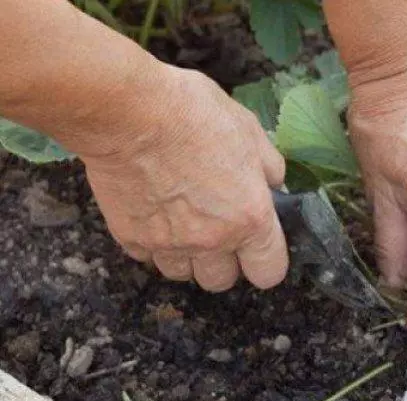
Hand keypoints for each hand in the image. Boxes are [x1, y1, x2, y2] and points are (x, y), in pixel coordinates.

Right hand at [80, 66, 288, 291]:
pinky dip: (152, 242)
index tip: (259, 248)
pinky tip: (153, 213)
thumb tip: (274, 184)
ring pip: (182, 274)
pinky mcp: (131, 237)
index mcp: (250, 218)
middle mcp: (212, 241)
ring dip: (186, 256)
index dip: (266, 262)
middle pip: (221, 281)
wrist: (130, 111)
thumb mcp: (250, 131)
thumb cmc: (194, 113)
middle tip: (218, 230)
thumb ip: (269, 167)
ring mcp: (169, 243)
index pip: (269, 273)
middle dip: (223, 262)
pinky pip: (147, 256)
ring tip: (182, 222)